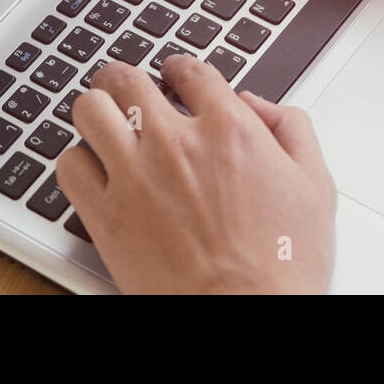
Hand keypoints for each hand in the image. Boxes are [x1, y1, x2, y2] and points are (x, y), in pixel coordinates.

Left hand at [55, 56, 336, 293]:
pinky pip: (68, 164)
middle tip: (129, 88)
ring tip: (105, 121)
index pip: (189, 70)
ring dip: (98, 111)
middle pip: (128, 78)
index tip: (175, 76)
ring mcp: (135, 175)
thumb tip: (260, 107)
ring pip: (89, 109)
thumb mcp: (315, 185)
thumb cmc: (282, 264)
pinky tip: (94, 170)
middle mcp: (176, 142)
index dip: (179, 68)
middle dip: (127, 78)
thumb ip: (292, 130)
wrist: (245, 315)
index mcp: (229, 129)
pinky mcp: (105, 215)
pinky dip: (78, 161)